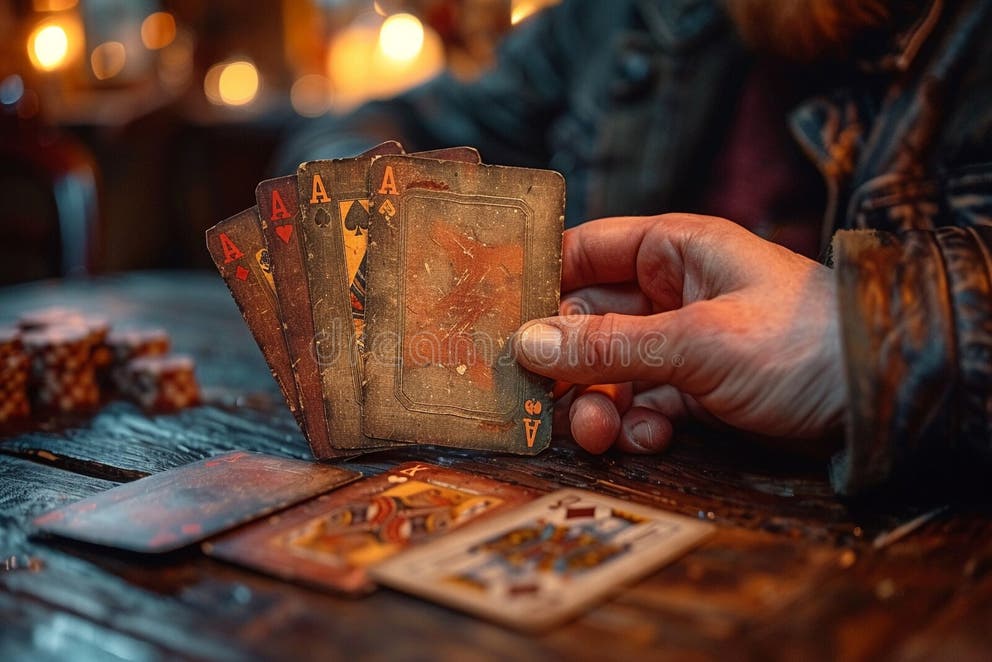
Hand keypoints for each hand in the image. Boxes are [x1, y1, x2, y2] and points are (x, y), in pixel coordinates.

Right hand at [512, 214, 846, 454]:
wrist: (879, 401)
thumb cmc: (800, 342)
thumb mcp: (698, 341)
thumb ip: (609, 346)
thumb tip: (526, 344)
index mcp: (672, 251)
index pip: (585, 251)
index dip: (540, 278)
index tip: (494, 314)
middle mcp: (670, 292)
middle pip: (587, 321)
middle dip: (566, 363)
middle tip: (537, 399)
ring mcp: (681, 344)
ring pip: (609, 371)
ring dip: (597, 404)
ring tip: (600, 434)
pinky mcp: (696, 390)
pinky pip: (642, 404)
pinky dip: (637, 426)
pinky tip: (651, 438)